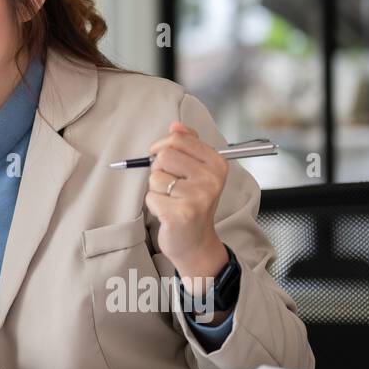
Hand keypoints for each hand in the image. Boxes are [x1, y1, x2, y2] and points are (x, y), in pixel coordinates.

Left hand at [144, 121, 229, 280]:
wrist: (196, 242)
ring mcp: (197, 197)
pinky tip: (168, 212)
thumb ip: (188, 145)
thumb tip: (176, 125)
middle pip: (164, 155)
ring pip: (155, 176)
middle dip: (159, 169)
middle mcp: (211, 179)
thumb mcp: (196, 171)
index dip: (162, 146)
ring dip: (156, 189)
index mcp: (217, 164)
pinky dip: (154, 204)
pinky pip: (151, 196)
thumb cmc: (192, 203)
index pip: (179, 139)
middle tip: (170, 185)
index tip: (160, 157)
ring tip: (171, 200)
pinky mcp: (181, 213)